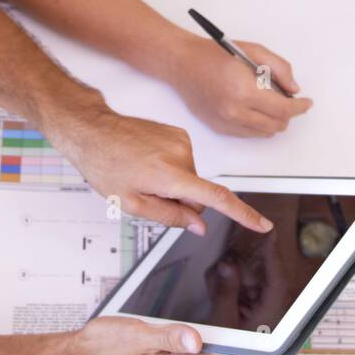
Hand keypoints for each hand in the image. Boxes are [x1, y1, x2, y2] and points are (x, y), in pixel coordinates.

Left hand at [48, 97, 273, 233]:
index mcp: (171, 175)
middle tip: (148, 194)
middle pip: (198, 193)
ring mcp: (181, 140)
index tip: (262, 224)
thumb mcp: (131, 203)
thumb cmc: (105, 164)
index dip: (242, 214)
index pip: (217, 198)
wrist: (93, 129)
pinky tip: (146, 163)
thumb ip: (169, 217)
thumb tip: (198, 225)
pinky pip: (183, 162)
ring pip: (190, 178)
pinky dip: (170, 169)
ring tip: (142, 174)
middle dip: (181, 201)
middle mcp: (182, 154)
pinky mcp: (177, 132)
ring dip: (173, 184)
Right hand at [59, 317, 236, 354]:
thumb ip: (169, 337)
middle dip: (215, 328)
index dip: (231, 335)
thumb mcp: (136, 335)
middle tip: (208, 300)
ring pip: (203, 353)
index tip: (232, 311)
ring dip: (199, 333)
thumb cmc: (103, 348)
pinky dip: (188, 339)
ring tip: (183, 313)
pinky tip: (174, 326)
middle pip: (215, 354)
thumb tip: (198, 339)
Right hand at [169, 34, 312, 137]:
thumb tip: (293, 89)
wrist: (182, 63)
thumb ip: (279, 69)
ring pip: (264, 132)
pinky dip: (258, 124)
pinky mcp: (219, 127)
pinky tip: (255, 109)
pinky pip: (248, 134)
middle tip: (288, 100)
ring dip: (274, 120)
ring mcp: (226, 122)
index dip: (299, 107)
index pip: (283, 109)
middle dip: (288, 114)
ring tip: (270, 103)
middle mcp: (235, 111)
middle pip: (277, 124)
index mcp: (245, 91)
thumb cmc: (215, 54)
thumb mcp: (254, 51)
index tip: (306, 103)